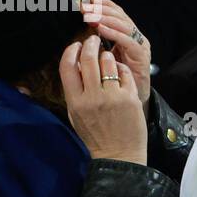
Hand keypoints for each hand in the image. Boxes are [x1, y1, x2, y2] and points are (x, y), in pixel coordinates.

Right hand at [60, 34, 146, 164]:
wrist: (118, 155)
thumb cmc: (95, 135)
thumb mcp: (76, 115)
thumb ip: (74, 91)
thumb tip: (75, 65)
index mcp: (75, 101)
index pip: (67, 67)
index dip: (70, 51)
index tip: (76, 45)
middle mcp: (92, 97)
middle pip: (88, 59)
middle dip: (90, 44)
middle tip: (93, 40)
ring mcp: (112, 97)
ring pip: (108, 62)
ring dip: (107, 55)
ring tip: (108, 56)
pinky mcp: (130, 98)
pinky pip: (124, 73)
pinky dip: (122, 69)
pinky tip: (120, 71)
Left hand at [81, 0, 149, 107]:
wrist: (129, 104)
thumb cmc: (114, 82)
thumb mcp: (102, 58)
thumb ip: (95, 44)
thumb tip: (78, 32)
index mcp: (126, 35)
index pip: (115, 13)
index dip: (102, 3)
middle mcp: (135, 37)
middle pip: (119, 15)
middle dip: (100, 9)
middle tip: (84, 6)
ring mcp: (140, 45)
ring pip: (124, 25)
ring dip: (105, 18)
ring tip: (89, 15)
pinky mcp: (141, 56)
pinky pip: (128, 41)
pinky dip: (114, 33)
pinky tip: (100, 29)